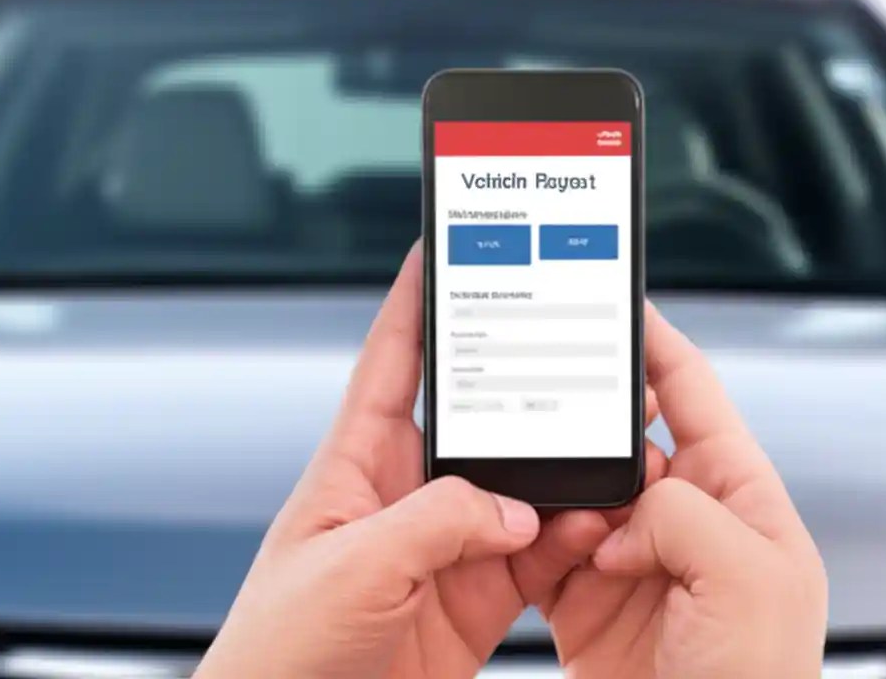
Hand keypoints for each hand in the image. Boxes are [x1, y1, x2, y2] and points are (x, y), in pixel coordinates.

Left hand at [195, 245, 612, 678]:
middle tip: (581, 364)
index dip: (414, 302)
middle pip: (479, 423)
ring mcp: (444, 546)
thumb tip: (512, 509)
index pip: (390, 363)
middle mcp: (406, 496)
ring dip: (563, 476)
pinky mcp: (474, 597)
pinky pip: (537, 556)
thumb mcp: (349, 569)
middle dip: (529, 393)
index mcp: (356, 466)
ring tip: (607, 459)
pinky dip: (571, 543)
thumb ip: (432, 524)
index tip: (442, 247)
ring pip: (520, 489)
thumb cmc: (278, 649)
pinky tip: (593, 531)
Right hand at [533, 304, 827, 678]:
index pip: (697, 400)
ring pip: (577, 494)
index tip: (623, 306)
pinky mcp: (587, 602)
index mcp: (742, 502)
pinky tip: (526, 542)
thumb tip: (628, 508)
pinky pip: (546, 549)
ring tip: (554, 512)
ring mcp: (634, 563)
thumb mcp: (749, 578)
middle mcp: (688, 525)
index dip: (660, 348)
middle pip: (625, 444)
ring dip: (556, 496)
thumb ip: (687, 512)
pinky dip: (528, 541)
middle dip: (589, 432)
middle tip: (555, 416)